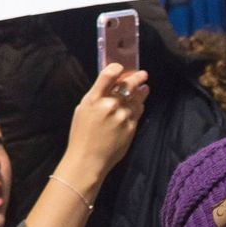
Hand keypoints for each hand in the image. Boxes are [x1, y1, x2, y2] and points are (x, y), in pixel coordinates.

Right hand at [66, 63, 148, 179]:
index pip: (108, 75)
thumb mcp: (82, 110)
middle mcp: (109, 104)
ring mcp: (123, 115)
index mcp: (93, 99)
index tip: (120, 67)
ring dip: (141, 91)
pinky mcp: (132, 126)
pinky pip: (138, 111)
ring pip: (137, 98)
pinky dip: (139, 106)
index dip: (116, 68)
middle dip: (137, 77)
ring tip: (144, 88)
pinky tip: (139, 104)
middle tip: (142, 74)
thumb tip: (110, 85)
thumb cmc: (81, 135)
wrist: (89, 159)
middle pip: (128, 84)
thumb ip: (96, 96)